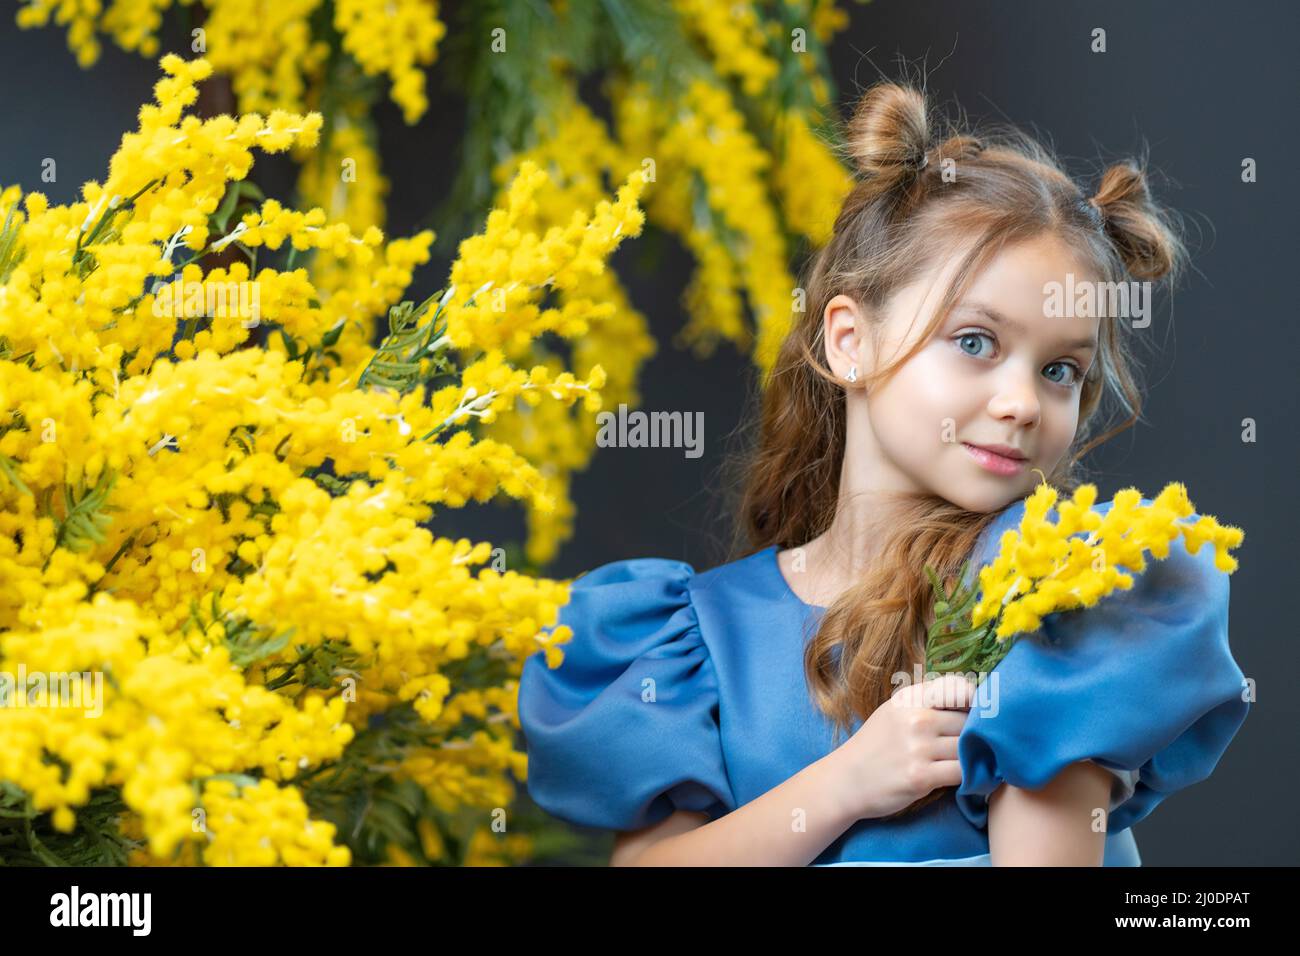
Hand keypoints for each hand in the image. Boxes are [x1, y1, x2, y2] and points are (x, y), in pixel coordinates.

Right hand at [830, 673, 977, 821]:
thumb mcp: (894, 712)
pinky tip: (965, 778)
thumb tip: (972, 701)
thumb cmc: (875, 746)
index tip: (979, 715)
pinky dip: (970, 777)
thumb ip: (926, 703)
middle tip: (975, 745)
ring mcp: (918, 748)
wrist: (845, 780)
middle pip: (969, 722)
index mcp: (909, 698)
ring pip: (968, 748)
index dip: (976, 701)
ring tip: (971, 763)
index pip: (958, 688)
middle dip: (975, 735)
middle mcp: (915, 719)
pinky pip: (962, 773)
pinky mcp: (921, 776)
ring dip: (973, 758)